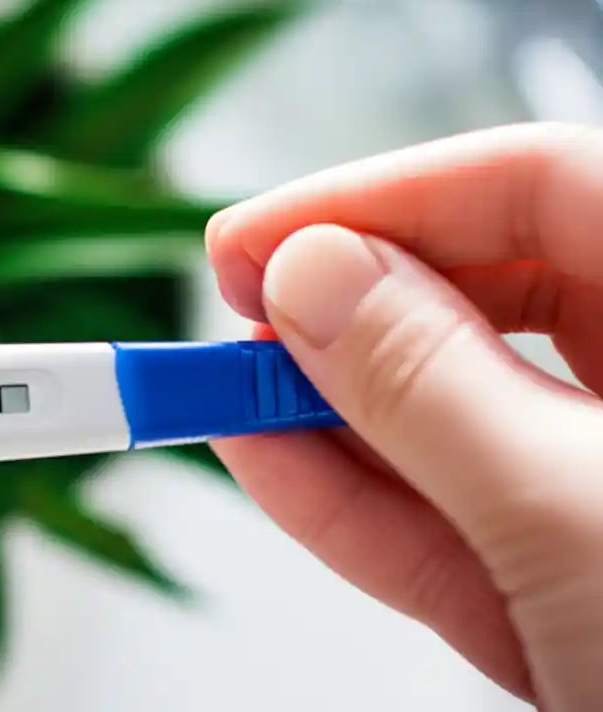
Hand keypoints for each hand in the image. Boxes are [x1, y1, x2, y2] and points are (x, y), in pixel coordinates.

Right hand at [206, 122, 602, 709]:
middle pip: (497, 297)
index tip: (257, 237)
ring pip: (458, 420)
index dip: (389, 196)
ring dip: (328, 408)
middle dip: (351, 303)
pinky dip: (350, 501)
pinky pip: (449, 527)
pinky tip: (264, 460)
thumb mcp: (582, 522)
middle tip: (235, 312)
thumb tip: (310, 279)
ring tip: (221, 390)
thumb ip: (435, 391)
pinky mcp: (569, 600)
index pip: (550, 187)